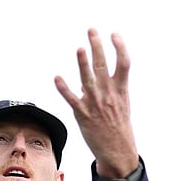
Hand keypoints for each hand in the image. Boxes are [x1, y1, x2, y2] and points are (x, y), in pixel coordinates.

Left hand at [54, 28, 138, 179]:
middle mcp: (108, 94)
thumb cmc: (118, 127)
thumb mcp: (120, 104)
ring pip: (87, 78)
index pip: (123, 63)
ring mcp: (95, 103)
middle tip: (91, 30)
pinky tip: (57, 77)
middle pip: (103, 64)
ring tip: (80, 48)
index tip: (114, 34)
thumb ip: (106, 89)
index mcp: (120, 90)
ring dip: (82, 62)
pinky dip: (63, 88)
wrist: (118, 150)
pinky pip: (71, 98)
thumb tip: (86, 80)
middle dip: (97, 45)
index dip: (119, 47)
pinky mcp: (83, 114)